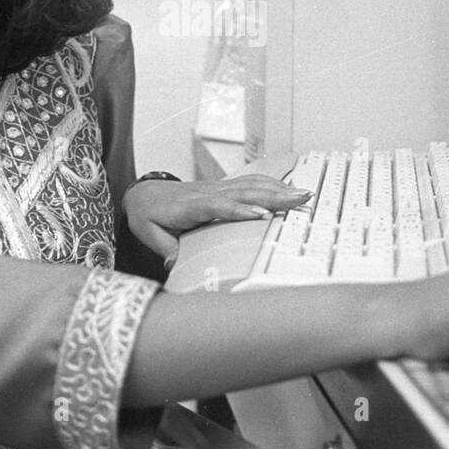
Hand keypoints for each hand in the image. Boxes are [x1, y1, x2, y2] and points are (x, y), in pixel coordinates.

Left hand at [123, 175, 311, 266]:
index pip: (218, 206)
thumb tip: (177, 266)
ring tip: (303, 193)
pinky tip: (289, 188)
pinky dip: (270, 183)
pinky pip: (249, 182)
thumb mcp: (151, 236)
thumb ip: (167, 249)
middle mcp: (208, 193)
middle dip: (274, 195)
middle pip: (244, 192)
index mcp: (190, 206)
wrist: (144, 194)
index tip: (262, 215)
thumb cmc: (149, 215)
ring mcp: (217, 188)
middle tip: (299, 199)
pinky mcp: (223, 188)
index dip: (240, 210)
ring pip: (251, 184)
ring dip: (278, 188)